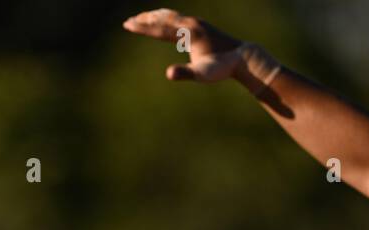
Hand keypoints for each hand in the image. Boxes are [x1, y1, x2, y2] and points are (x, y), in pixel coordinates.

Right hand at [123, 8, 250, 83]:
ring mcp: (196, 23)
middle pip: (162, 18)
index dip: (142, 27)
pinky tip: (164, 22)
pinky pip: (178, 18)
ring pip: (170, 15)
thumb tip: (169, 73)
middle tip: (128, 22)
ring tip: (142, 18)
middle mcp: (191, 24)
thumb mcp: (202, 74)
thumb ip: (185, 73)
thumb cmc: (221, 68)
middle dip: (144, 20)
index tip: (127, 25)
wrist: (241, 56)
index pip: (159, 28)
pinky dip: (166, 18)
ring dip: (155, 16)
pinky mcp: (200, 25)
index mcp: (188, 33)